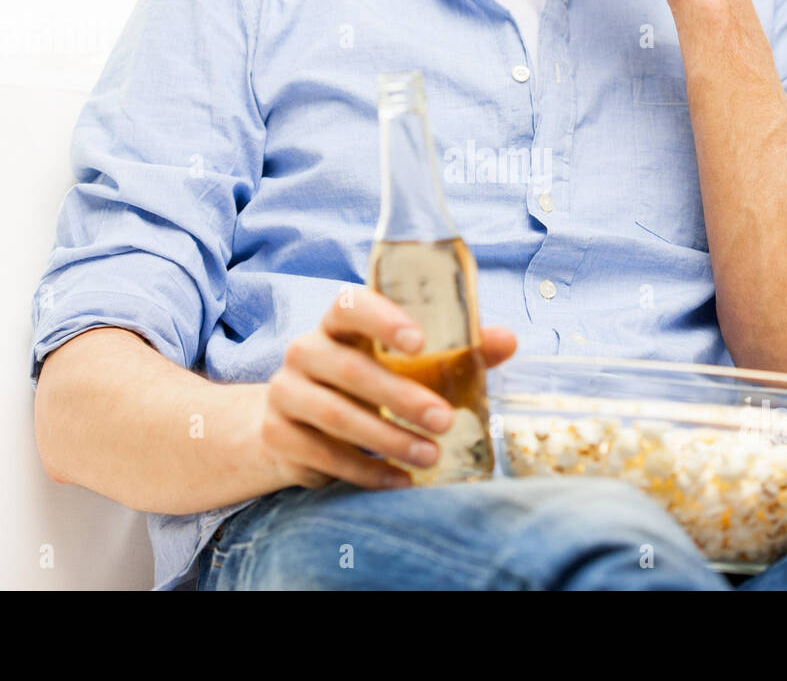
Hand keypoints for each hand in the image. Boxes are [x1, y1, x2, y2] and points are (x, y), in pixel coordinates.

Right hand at [260, 287, 516, 490]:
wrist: (293, 422)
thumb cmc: (365, 383)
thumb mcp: (404, 365)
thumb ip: (455, 350)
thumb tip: (507, 340)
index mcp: (338, 324)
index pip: (350, 305)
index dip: (383, 319)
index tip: (420, 341)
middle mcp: (305, 351)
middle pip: (348, 368)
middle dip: (400, 396)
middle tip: (445, 420)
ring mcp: (286, 393)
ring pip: (335, 414)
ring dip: (387, 439)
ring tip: (430, 456)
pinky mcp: (279, 435)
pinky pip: (323, 455)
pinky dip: (365, 471)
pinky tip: (400, 480)